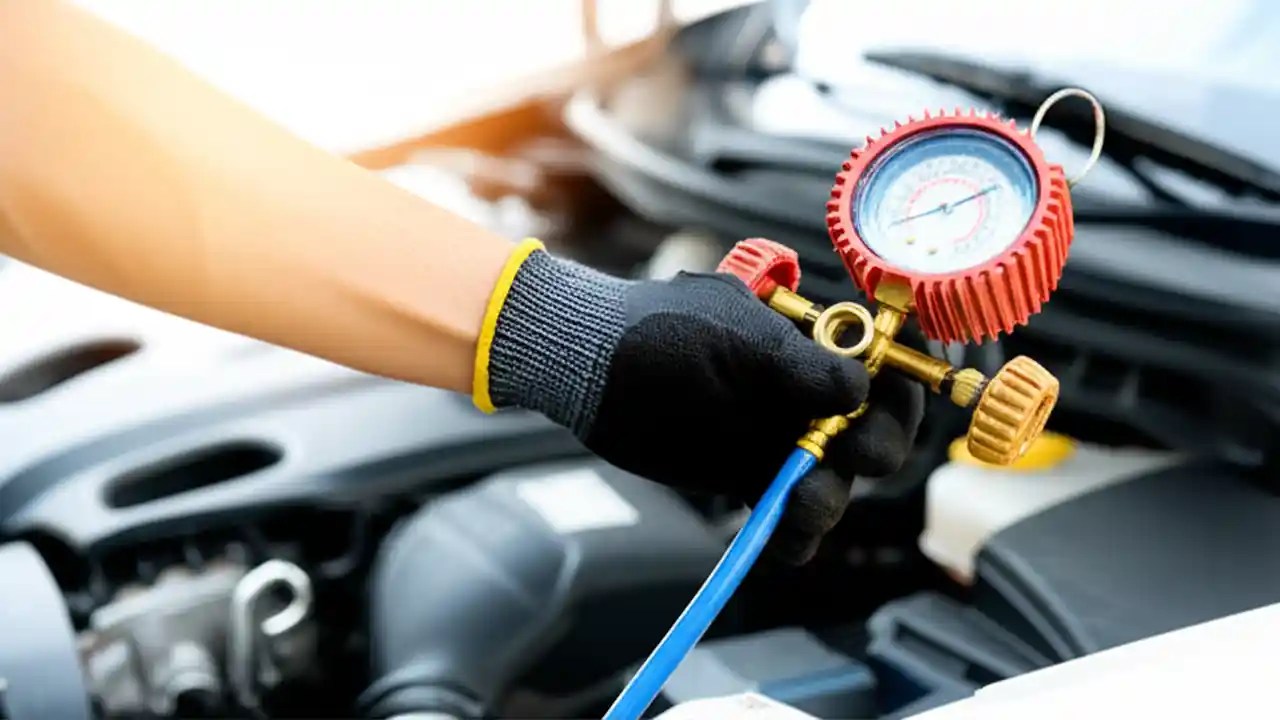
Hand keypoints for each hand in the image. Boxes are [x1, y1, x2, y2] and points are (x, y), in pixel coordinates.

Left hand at [478, 245, 923, 563]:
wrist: (590, 367)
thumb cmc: (660, 331)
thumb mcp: (731, 336)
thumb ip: (796, 364)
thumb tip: (860, 388)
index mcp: (812, 345)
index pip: (886, 363)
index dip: (905, 382)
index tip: (895, 398)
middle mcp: (805, 394)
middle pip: (874, 432)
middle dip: (876, 446)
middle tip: (855, 450)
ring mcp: (777, 438)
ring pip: (831, 481)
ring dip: (828, 499)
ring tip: (803, 505)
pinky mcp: (746, 475)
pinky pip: (784, 515)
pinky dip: (790, 535)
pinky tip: (783, 540)